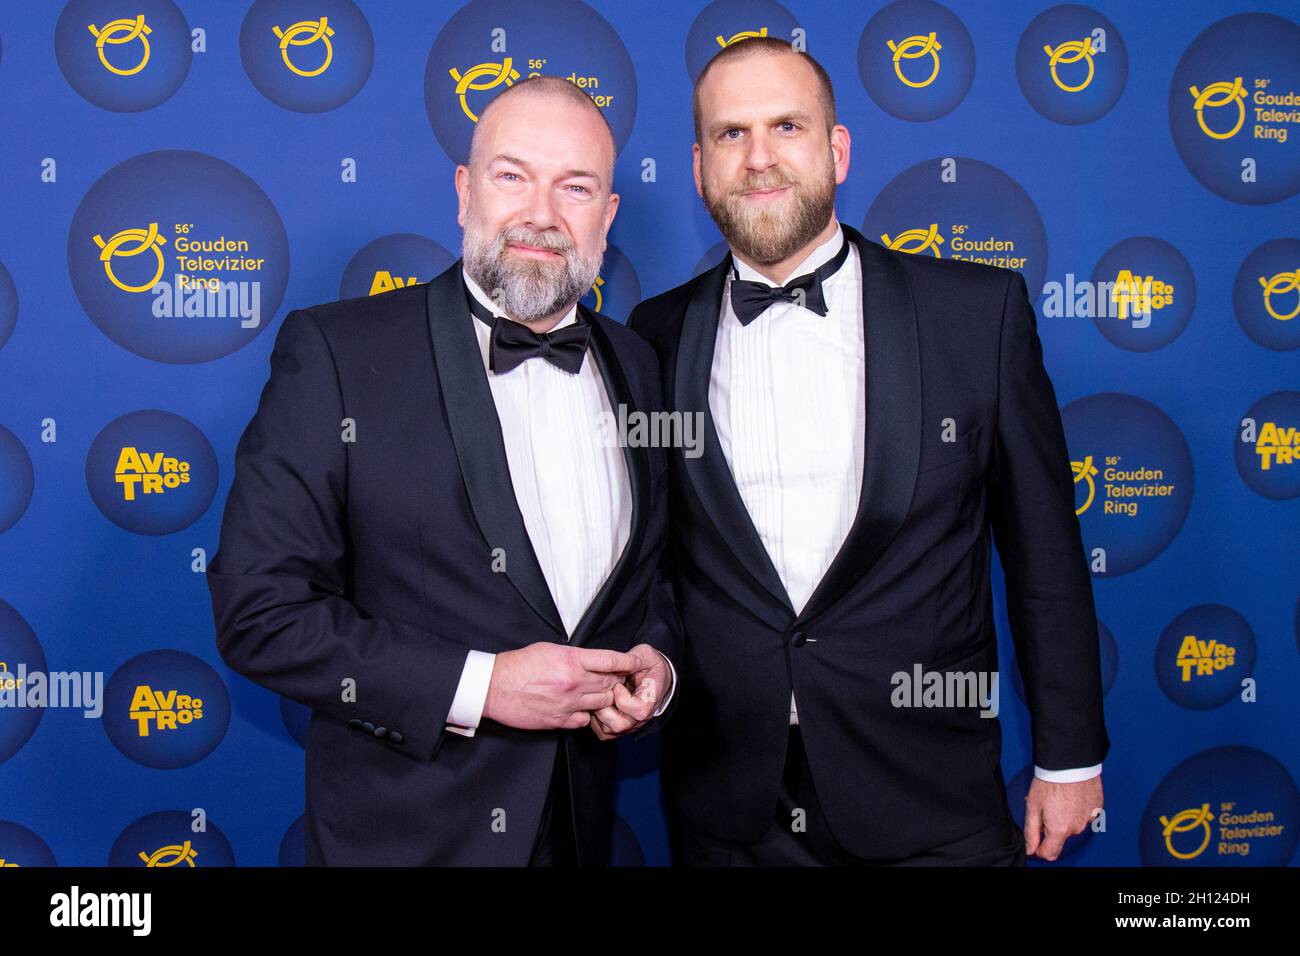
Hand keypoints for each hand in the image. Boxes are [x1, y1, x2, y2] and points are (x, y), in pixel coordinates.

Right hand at [483, 643, 641, 730]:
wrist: (494, 687)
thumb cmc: (519, 665)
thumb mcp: (549, 650)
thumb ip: (573, 655)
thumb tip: (590, 660)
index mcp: (572, 660)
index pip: (610, 661)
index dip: (627, 662)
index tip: (635, 662)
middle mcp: (574, 682)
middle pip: (609, 683)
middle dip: (616, 680)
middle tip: (616, 679)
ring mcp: (568, 703)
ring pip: (601, 702)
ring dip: (603, 697)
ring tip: (596, 693)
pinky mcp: (559, 720)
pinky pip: (584, 720)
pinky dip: (586, 715)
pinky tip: (579, 708)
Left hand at [588, 644, 671, 740]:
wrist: (652, 676)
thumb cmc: (648, 666)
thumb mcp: (645, 655)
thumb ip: (635, 658)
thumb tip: (625, 661)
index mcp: (650, 700)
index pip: (638, 711)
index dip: (623, 698)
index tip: (617, 684)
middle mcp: (640, 717)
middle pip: (620, 725)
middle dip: (605, 708)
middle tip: (602, 693)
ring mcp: (629, 724)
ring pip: (608, 731)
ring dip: (597, 714)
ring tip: (597, 698)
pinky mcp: (618, 727)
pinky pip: (602, 732)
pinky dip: (594, 721)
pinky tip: (594, 705)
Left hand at [1023, 774, 1102, 859]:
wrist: (1071, 763)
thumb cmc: (1051, 781)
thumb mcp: (1032, 805)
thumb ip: (1031, 831)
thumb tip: (1030, 849)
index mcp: (1059, 829)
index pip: (1050, 853)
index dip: (1039, 849)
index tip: (1036, 841)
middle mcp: (1076, 828)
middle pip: (1061, 837)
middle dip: (1052, 827)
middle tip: (1046, 807)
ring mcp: (1089, 820)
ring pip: (1073, 826)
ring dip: (1065, 818)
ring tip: (1059, 799)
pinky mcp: (1097, 810)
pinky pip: (1084, 816)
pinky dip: (1077, 810)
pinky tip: (1072, 797)